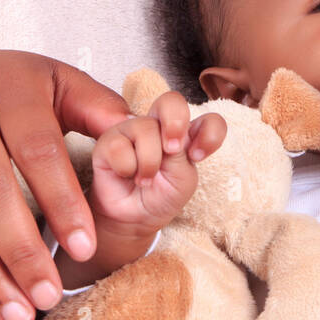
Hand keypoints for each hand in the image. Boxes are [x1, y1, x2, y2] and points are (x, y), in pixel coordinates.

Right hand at [0, 40, 130, 319]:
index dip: (62, 200)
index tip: (85, 247)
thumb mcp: (58, 80)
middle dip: (21, 246)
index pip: (38, 149)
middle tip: (52, 292)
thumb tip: (138, 134)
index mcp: (10, 92)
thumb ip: (98, 107)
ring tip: (21, 314)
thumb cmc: (14, 84)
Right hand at [87, 91, 225, 238]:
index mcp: (186, 135)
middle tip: (171, 150)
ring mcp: (134, 129)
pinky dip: (126, 167)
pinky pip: (120, 146)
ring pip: (145, 129)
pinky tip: (125, 174)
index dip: (209, 134)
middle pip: (171, 101)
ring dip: (148, 163)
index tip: (198, 157)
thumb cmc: (161, 197)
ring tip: (143, 179)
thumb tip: (168, 140)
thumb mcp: (182, 180)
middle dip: (175, 124)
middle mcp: (161, 126)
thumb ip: (182, 156)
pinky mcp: (110, 140)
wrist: (133, 218)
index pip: (209, 121)